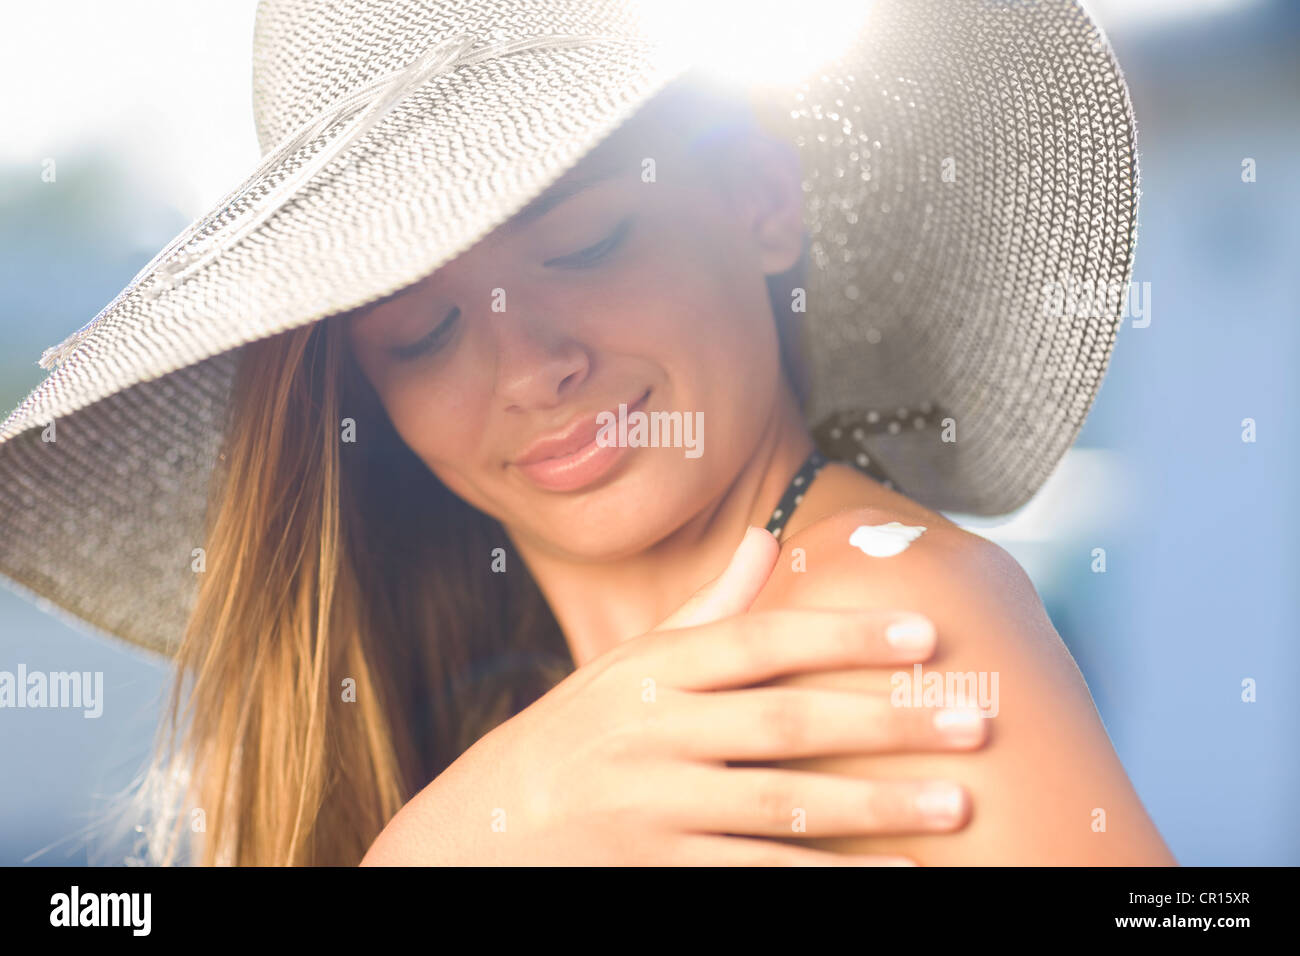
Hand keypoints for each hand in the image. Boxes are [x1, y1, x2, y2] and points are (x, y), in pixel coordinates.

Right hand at [360, 527, 983, 865]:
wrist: (476, 835)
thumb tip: (765, 539)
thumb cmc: (568, 739)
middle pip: (786, 723)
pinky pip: (752, 875)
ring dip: (875, 807)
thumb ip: (704, 610)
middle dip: (887, 722)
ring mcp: (652, 804)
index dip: (844, 636)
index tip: (927, 637)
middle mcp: (653, 731)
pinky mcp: (653, 867)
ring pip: (781, 806)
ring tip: (955, 808)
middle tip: (975, 723)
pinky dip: (823, 878)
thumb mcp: (623, 665)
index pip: (760, 641)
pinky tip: (886, 878)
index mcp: (651, 669)